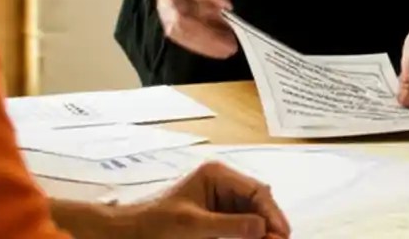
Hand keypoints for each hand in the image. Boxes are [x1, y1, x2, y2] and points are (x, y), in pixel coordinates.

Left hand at [119, 161, 290, 237]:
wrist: (127, 233)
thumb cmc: (153, 224)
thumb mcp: (192, 225)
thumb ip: (229, 225)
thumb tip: (263, 228)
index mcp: (217, 175)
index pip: (256, 191)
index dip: (272, 212)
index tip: (282, 233)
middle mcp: (222, 183)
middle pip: (258, 202)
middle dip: (269, 222)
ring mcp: (219, 200)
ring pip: (252, 214)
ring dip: (261, 230)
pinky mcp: (215, 217)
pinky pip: (240, 225)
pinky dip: (249, 235)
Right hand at [152, 0, 259, 57]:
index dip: (208, 0)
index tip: (229, 8)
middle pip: (176, 19)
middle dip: (203, 35)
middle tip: (232, 45)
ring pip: (177, 28)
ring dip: (202, 41)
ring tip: (229, 47)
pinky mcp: (171, 5)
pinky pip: (180, 27)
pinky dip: (199, 37)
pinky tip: (221, 40)